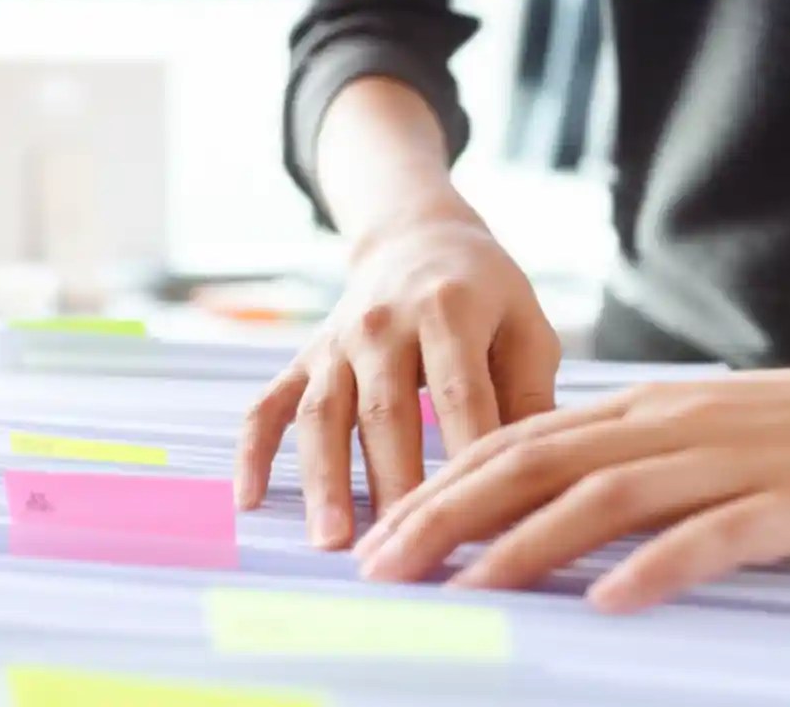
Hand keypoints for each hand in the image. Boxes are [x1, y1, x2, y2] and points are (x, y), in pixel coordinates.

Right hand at [234, 198, 560, 549]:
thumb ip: (531, 397)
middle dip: (390, 482)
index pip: (458, 393)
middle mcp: (382, 324)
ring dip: (323, 479)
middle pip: (384, 412)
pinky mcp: (303, 359)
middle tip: (401, 549)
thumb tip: (538, 480)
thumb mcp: (527, 327)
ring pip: (321, 416)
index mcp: (448, 310)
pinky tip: (250, 500)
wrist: (416, 239)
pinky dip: (253, 452)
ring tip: (330, 541)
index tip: (480, 517)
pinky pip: (267, 405)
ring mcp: (334, 343)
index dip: (466, 455)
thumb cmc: (486, 296)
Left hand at [355, 370, 789, 612]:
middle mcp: (663, 428)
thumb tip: (526, 510)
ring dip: (525, 545)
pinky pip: (713, 533)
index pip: (511, 445)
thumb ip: (611, 465)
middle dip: (448, 515)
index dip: (439, 488)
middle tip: (385, 564)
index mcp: (633, 414)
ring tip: (467, 590)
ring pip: (604, 496)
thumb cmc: (781, 440)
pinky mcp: (785, 502)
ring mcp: (723, 461)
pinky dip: (657, 565)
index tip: (382, 532)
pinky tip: (610, 601)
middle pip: (532, 465)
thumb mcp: (683, 439)